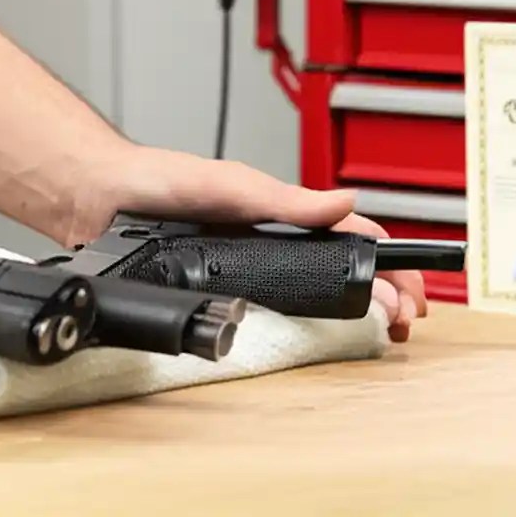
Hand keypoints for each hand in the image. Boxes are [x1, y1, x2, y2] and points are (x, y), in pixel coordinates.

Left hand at [54, 145, 427, 341]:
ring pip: (314, 291)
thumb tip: (343, 203)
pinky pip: (272, 307)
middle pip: (341, 269)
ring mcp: (248, 263)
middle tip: (405, 321)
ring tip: (379, 331)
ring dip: (353, 311)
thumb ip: (288, 201)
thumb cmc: (164, 180)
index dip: (387, 262)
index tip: (412, 287)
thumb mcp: (234, 186)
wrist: (103, 200)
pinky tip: (320, 336)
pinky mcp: (221, 284)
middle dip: (382, 293)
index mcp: (282, 211)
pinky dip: (306, 322)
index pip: (351, 237)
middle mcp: (270, 238)